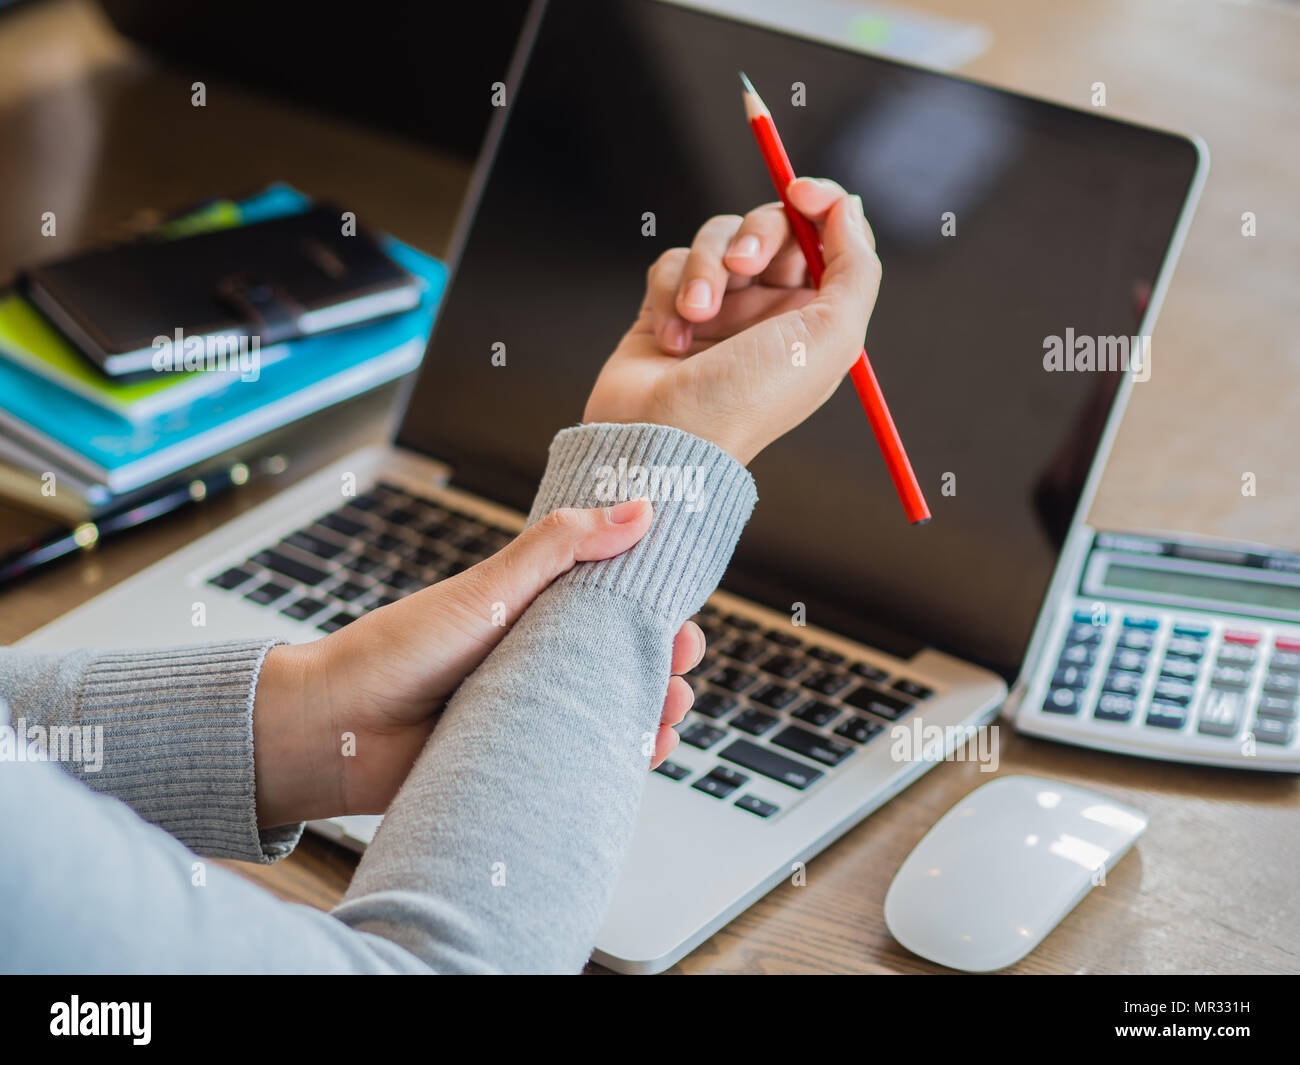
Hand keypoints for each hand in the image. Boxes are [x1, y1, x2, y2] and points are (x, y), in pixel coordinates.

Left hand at [251, 499, 700, 824]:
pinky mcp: (521, 761)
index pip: (609, 604)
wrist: (333, 729)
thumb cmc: (398, 649)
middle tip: (680, 664)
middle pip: (619, 660)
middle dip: (662, 662)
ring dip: (651, 710)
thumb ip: (561, 547)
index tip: (682, 612)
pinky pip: (583, 759)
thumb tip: (639, 507)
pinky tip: (645, 753)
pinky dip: (620, 758)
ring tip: (667, 710)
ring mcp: (531, 713)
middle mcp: (537, 661)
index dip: (652, 608)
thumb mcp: (488, 588)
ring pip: (610, 711)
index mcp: (531, 611)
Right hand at [584, 178, 880, 464]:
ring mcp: (717, 307)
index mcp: (815, 315)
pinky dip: (670, 292)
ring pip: (716, 238)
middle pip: (770, 225)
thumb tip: (846, 205)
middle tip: (744, 268)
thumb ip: (856, 264)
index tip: (800, 193)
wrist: (666, 440)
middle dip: (757, 235)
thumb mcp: (832, 336)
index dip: (818, 202)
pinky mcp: (667, 307)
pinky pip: (670, 262)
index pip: (826, 234)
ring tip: (697, 316)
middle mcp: (769, 308)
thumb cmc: (751, 397)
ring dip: (705, 269)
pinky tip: (672, 340)